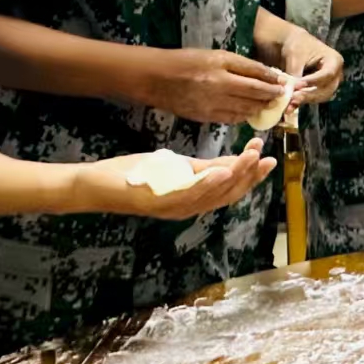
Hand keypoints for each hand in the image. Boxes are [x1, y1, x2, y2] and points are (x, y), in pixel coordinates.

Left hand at [85, 139, 276, 219]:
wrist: (97, 185)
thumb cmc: (135, 175)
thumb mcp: (175, 168)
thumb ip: (202, 168)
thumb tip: (232, 162)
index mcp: (193, 199)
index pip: (230, 188)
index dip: (250, 174)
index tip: (266, 155)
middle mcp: (188, 208)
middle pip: (227, 195)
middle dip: (249, 177)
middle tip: (266, 158)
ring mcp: (174, 208)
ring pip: (213, 195)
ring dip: (236, 177)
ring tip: (251, 159)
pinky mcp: (160, 203)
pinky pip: (190, 195)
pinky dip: (209, 184)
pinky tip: (223, 171)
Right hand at [140, 49, 301, 124]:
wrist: (156, 78)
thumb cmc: (187, 61)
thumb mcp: (215, 55)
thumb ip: (239, 65)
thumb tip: (263, 74)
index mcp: (221, 65)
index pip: (255, 73)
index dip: (272, 79)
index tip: (284, 83)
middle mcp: (219, 85)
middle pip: (254, 92)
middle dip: (271, 95)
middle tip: (283, 96)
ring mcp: (212, 103)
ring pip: (245, 108)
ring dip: (261, 107)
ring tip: (271, 105)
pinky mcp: (205, 116)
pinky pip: (231, 118)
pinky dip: (244, 116)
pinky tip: (250, 113)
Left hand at [277, 27, 342, 104]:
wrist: (294, 47)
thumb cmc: (297, 46)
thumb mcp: (296, 56)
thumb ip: (295, 73)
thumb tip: (291, 91)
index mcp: (335, 60)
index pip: (327, 74)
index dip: (313, 81)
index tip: (298, 85)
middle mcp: (336, 74)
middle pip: (327, 89)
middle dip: (310, 94)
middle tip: (293, 97)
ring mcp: (329, 84)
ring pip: (321, 97)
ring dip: (306, 100)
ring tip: (290, 103)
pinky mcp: (320, 91)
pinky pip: (314, 99)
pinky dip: (302, 102)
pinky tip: (290, 107)